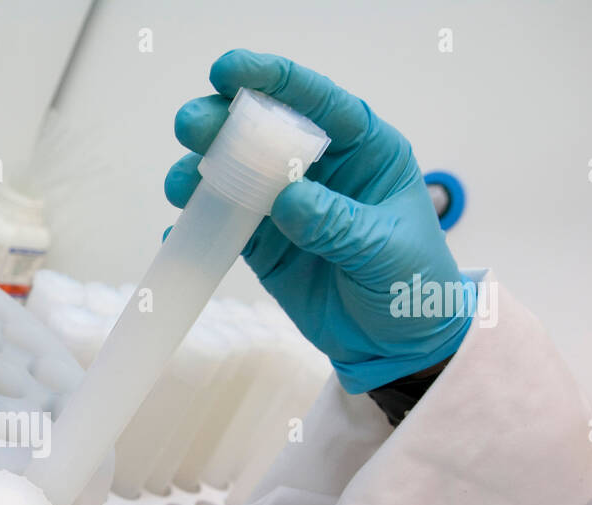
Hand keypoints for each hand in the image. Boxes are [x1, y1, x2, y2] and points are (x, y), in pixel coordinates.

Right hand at [165, 49, 475, 392]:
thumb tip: (287, 198)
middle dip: (222, 123)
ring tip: (180, 185)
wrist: (397, 346)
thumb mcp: (386, 252)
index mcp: (365, 152)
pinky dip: (199, 226)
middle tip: (190, 126)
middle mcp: (321, 170)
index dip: (273, 81)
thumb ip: (338, 223)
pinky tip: (179, 230)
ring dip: (202, 174)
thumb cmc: (412, 287)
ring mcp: (287, 207)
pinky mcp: (265, 245)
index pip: (318, 103)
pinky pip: (225, 226)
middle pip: (264, 132)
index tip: (228, 71)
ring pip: (236, 176)